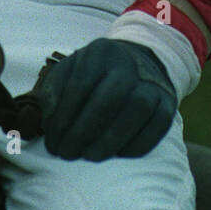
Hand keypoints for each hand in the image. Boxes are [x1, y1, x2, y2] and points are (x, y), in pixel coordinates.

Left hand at [36, 37, 177, 161]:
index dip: (64, 117)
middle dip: (84, 130)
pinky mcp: (167, 103)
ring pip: (136, 109)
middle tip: (67, 154)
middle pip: (109, 97)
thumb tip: (43, 122)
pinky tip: (119, 155)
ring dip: (111, 139)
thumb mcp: (71, 70)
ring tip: (90, 156)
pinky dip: (139, 143)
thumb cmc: (96, 73)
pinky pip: (157, 126)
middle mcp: (128, 64)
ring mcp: (151, 83)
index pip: (80, 85)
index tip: (52, 143)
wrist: (141, 60)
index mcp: (99, 53)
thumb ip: (54, 91)